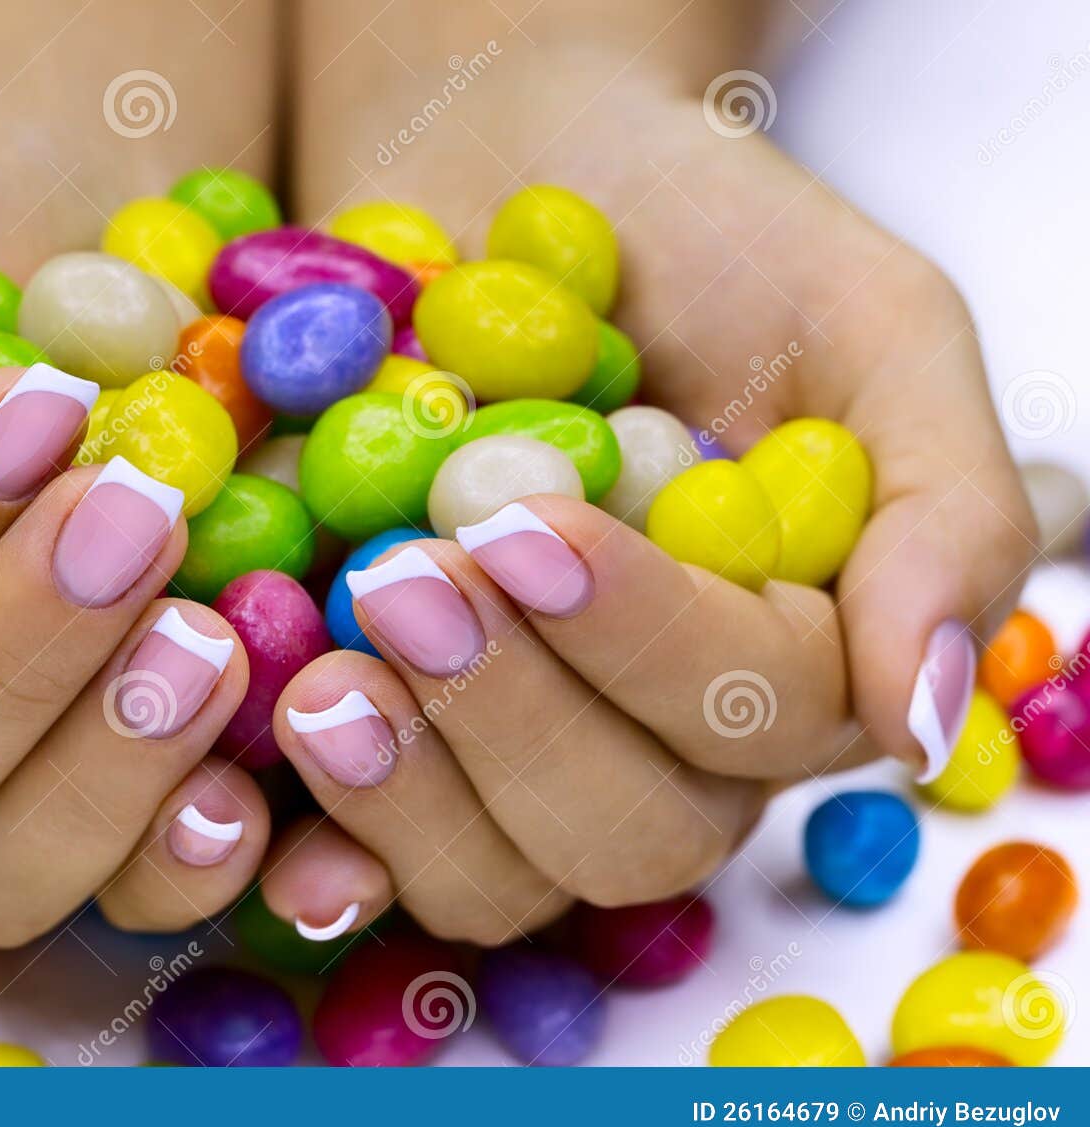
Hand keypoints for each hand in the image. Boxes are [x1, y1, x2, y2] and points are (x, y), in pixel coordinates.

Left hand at [270, 5, 1033, 939]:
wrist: (503, 178)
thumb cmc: (695, 238)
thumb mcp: (863, 324)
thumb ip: (936, 511)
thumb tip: (920, 719)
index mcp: (793, 653)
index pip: (752, 713)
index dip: (642, 643)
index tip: (522, 524)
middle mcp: (662, 737)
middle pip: (627, 830)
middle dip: (512, 722)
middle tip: (401, 581)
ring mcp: (522, 752)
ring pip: (500, 875)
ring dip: (410, 796)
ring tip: (323, 680)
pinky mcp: (400, 742)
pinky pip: (368, 859)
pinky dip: (319, 853)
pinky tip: (264, 822)